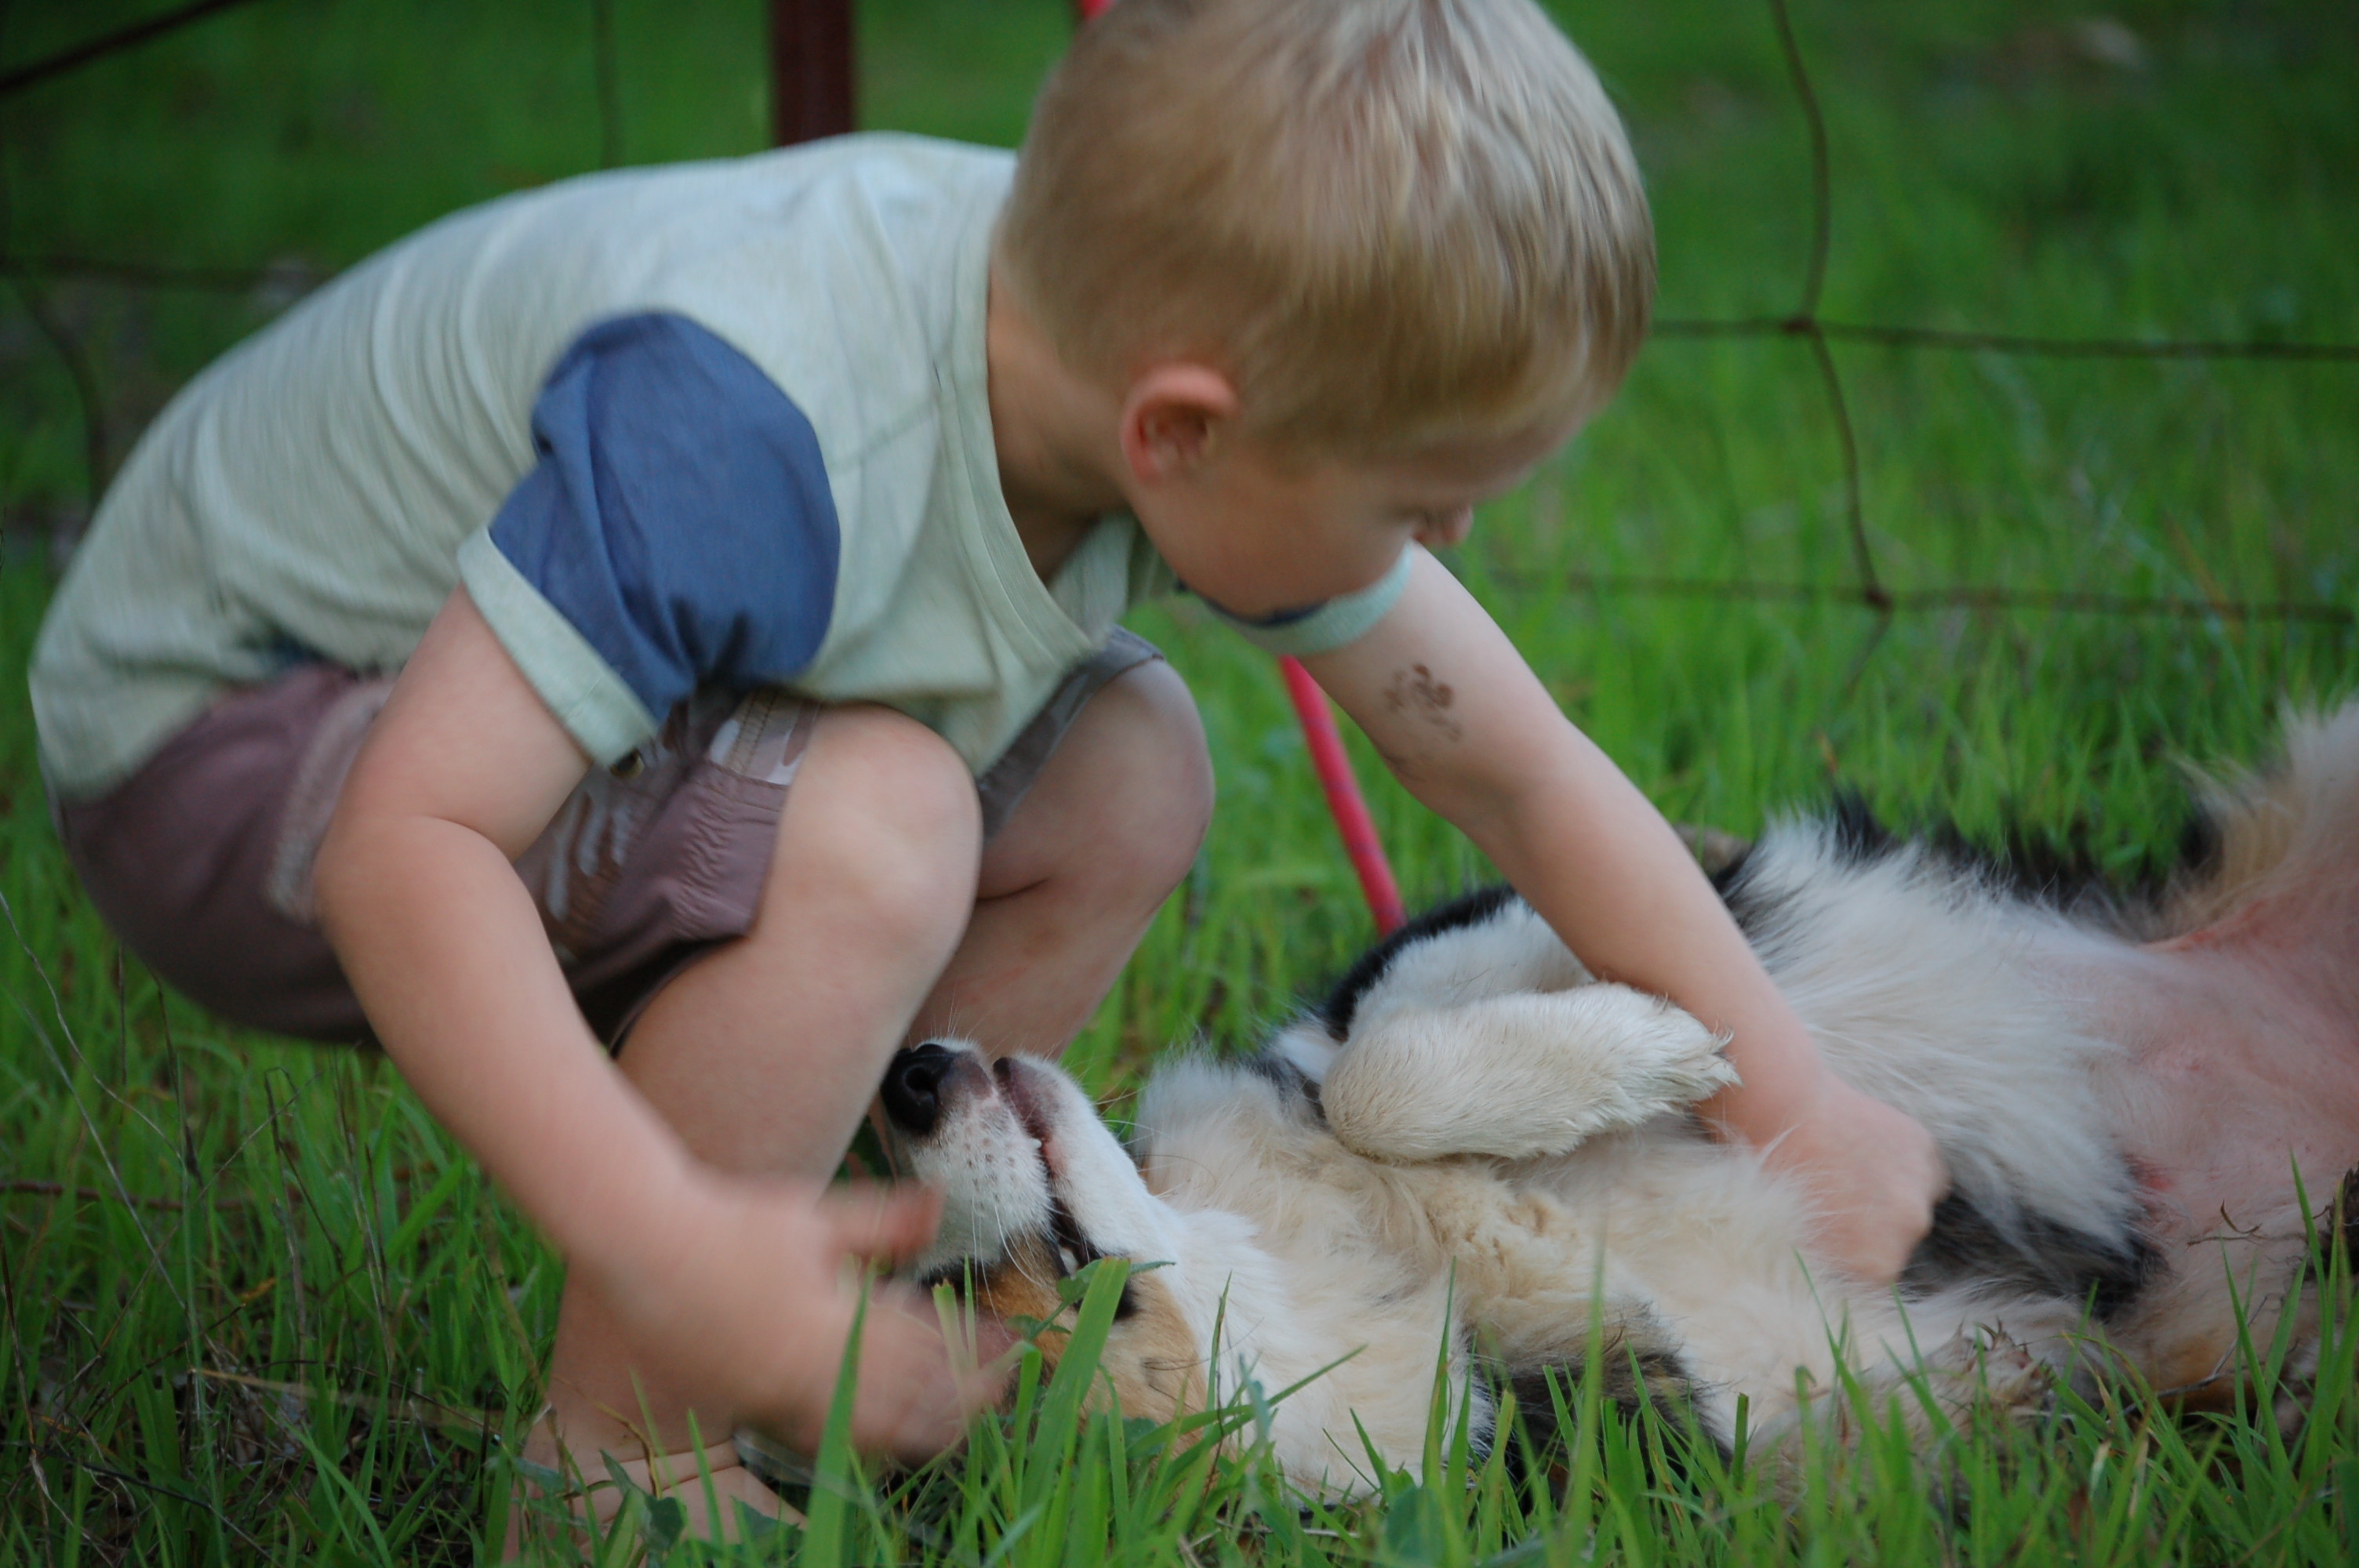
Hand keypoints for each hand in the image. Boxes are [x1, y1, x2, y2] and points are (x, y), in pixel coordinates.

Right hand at [583, 1175, 1010, 1462]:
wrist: (648, 1249)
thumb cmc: (735, 1224)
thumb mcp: (817, 1215)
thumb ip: (884, 1222)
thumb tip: (941, 1208)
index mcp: (835, 1320)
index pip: (924, 1350)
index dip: (973, 1351)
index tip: (1009, 1344)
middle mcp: (811, 1370)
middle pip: (907, 1402)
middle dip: (962, 1397)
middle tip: (1000, 1386)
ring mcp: (779, 1397)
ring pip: (868, 1432)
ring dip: (921, 1425)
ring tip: (959, 1415)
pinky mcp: (751, 1408)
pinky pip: (820, 1440)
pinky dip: (864, 1439)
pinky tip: (886, 1431)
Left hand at [1750, 1073, 1948, 1286]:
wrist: (1784, 1109)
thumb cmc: (1777, 1176)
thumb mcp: (1798, 1237)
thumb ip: (1834, 1261)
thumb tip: (1844, 1270)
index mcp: (1877, 1265)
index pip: (1876, 1278)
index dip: (1853, 1257)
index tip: (1834, 1237)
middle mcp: (1910, 1231)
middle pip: (1898, 1241)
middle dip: (1874, 1226)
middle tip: (1837, 1196)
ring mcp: (1923, 1188)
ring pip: (1913, 1204)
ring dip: (1892, 1194)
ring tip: (1850, 1168)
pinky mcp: (1927, 1150)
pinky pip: (1923, 1169)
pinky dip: (1904, 1164)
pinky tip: (1869, 1149)